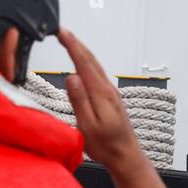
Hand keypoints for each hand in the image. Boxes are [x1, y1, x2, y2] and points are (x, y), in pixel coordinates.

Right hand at [58, 27, 146, 169]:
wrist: (126, 155)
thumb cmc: (106, 146)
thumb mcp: (88, 126)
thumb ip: (80, 101)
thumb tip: (71, 78)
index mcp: (101, 94)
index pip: (84, 63)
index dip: (72, 46)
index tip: (62, 32)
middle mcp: (108, 89)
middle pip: (91, 60)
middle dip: (76, 43)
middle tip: (62, 31)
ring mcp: (111, 92)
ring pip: (95, 66)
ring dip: (82, 51)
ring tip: (70, 42)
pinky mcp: (111, 97)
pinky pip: (98, 74)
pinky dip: (88, 63)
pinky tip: (83, 64)